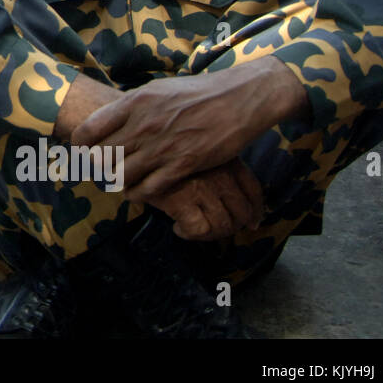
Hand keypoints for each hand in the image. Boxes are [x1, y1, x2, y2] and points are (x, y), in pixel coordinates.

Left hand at [72, 57, 307, 200]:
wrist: (238, 98)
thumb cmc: (197, 92)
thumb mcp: (157, 90)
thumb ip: (133, 106)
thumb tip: (111, 119)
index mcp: (134, 102)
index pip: (89, 129)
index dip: (79, 145)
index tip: (80, 152)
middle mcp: (144, 125)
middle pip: (102, 157)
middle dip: (96, 169)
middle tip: (97, 173)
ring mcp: (162, 146)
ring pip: (121, 176)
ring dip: (116, 183)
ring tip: (116, 184)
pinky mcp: (183, 164)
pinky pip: (149, 188)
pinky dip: (139, 194)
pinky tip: (138, 193)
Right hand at [143, 159, 264, 240]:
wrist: (127, 148)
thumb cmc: (160, 151)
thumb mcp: (195, 150)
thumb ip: (215, 168)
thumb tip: (240, 203)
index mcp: (225, 158)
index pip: (252, 190)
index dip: (255, 210)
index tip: (252, 222)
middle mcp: (219, 173)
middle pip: (242, 212)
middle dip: (233, 226)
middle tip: (217, 229)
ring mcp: (201, 187)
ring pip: (223, 225)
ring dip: (211, 234)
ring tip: (195, 230)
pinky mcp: (181, 200)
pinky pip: (199, 230)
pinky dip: (190, 234)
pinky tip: (178, 228)